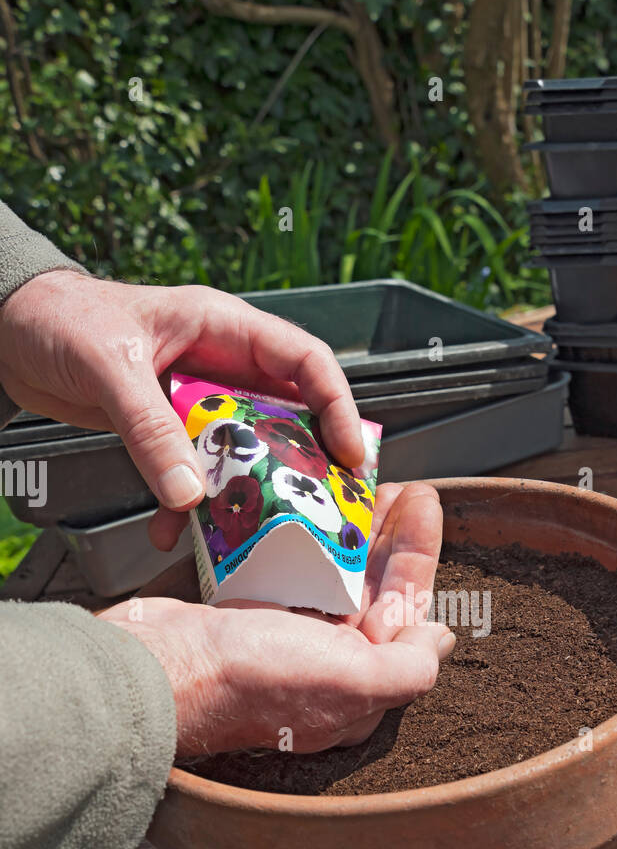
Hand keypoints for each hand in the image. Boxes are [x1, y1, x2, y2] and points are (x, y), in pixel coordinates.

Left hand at [0, 270, 362, 539]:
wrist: (8, 331)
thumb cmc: (60, 318)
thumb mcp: (111, 367)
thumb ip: (151, 430)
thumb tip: (189, 493)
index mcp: (224, 328)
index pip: (305, 362)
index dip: (337, 406)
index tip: (350, 454)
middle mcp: (221, 364)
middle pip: (285, 416)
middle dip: (301, 463)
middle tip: (318, 506)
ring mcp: (197, 400)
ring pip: (242, 453)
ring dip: (242, 493)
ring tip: (250, 529)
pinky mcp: (169, 431)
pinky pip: (195, 473)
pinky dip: (189, 505)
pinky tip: (176, 530)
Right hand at [99, 482, 452, 755]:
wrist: (159, 669)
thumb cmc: (252, 680)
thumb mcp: (352, 680)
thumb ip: (407, 666)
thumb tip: (440, 640)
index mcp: (356, 687)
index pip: (406, 615)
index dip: (418, 556)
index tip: (424, 505)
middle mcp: (324, 666)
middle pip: (371, 589)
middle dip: (387, 536)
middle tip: (395, 486)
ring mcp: (284, 639)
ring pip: (330, 574)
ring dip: (347, 528)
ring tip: (358, 486)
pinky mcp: (247, 615)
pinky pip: (287, 569)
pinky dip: (300, 535)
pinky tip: (305, 504)